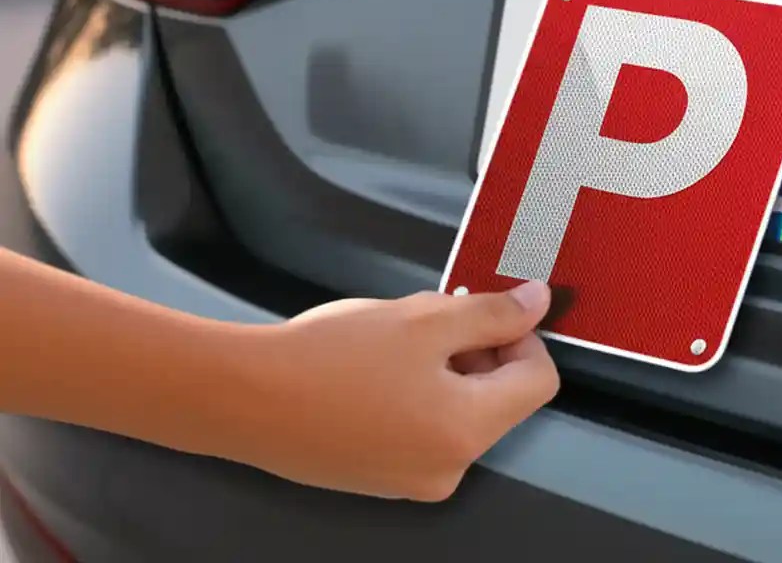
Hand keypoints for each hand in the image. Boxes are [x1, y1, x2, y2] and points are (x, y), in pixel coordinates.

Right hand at [222, 280, 558, 500]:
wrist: (240, 397)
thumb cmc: (328, 357)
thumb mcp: (423, 319)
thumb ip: (493, 313)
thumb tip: (539, 303)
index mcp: (467, 432)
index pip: (539, 381)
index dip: (522, 336)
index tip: (489, 309)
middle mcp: (448, 469)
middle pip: (500, 399)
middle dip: (477, 350)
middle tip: (432, 318)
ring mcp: (412, 480)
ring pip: (459, 411)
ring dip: (444, 369)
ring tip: (393, 344)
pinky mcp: (380, 478)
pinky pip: (422, 430)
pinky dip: (415, 395)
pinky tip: (372, 371)